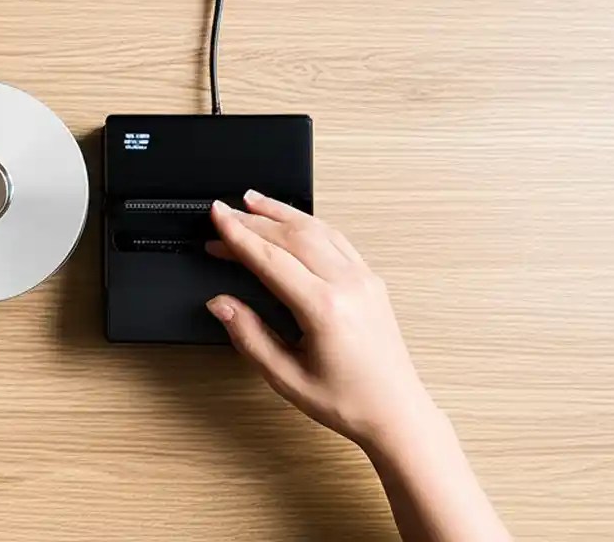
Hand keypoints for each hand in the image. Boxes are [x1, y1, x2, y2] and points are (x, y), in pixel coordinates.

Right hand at [206, 191, 510, 540]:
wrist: (396, 412)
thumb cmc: (347, 401)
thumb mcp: (286, 376)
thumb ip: (249, 335)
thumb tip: (221, 303)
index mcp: (324, 309)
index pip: (271, 259)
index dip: (239, 235)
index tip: (217, 216)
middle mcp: (348, 286)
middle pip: (292, 236)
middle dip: (252, 221)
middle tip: (222, 214)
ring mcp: (364, 279)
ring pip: (317, 229)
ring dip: (281, 213)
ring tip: (252, 202)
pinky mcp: (371, 281)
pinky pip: (337, 239)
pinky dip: (308, 223)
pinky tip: (292, 220)